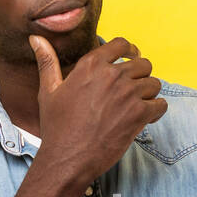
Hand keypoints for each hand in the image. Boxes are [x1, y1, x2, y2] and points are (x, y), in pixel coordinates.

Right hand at [27, 34, 166, 186]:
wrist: (67, 158)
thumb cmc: (57, 126)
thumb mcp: (48, 91)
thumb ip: (47, 62)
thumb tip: (36, 38)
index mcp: (91, 65)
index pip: (121, 44)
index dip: (130, 50)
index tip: (132, 57)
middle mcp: (112, 75)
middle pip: (143, 64)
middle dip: (140, 76)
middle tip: (134, 90)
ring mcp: (128, 94)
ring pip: (154, 83)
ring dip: (149, 94)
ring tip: (138, 106)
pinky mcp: (139, 114)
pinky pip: (160, 104)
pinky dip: (156, 111)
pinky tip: (145, 118)